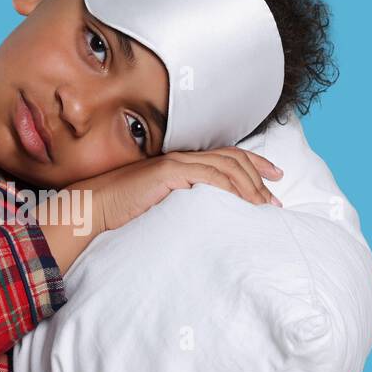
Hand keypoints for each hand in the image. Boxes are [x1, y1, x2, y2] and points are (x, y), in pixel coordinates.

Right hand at [70, 147, 282, 234]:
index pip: (227, 156)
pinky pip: (210, 175)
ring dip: (250, 185)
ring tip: (264, 204)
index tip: (274, 177)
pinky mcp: (170, 172)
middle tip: (276, 197)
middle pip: (233, 157)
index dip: (255, 164)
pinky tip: (243, 201)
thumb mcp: (161, 204)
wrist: (95, 205)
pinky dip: (231, 187)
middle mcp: (183, 157)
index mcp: (182, 162)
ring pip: (227, 166)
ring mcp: (177, 163)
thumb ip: (183, 202)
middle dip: (260, 175)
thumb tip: (207, 215)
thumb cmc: (122, 209)